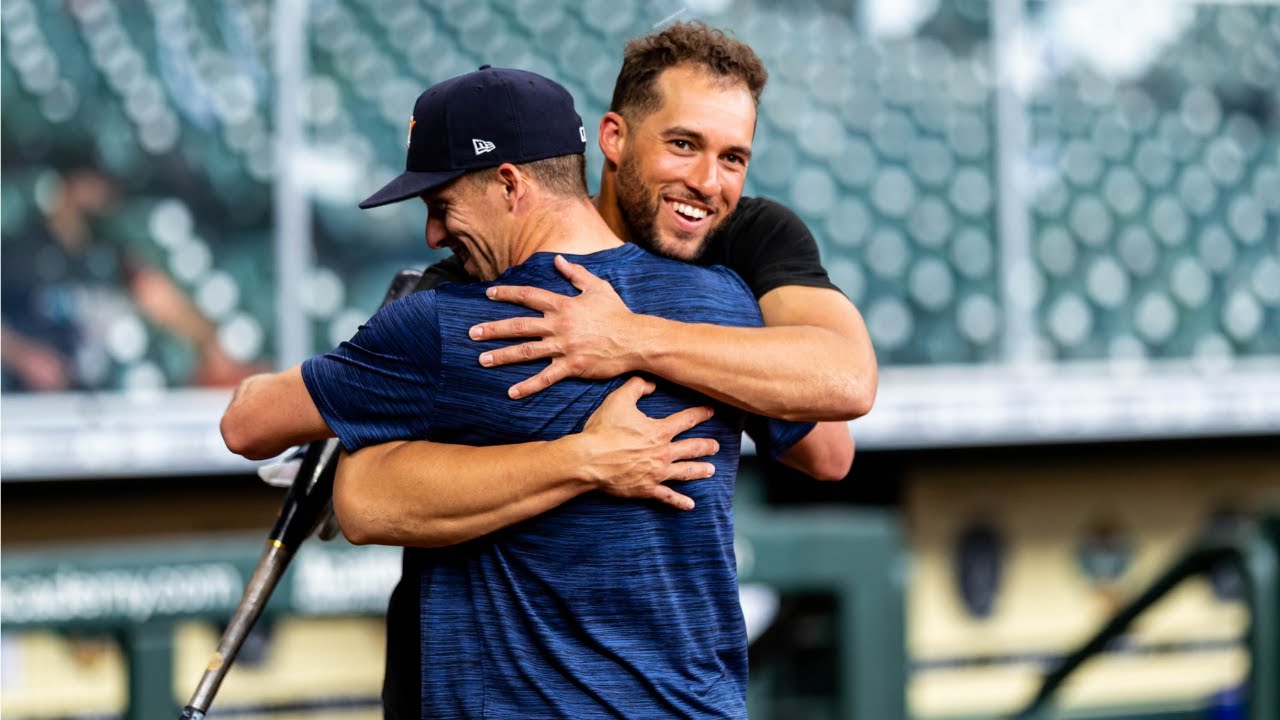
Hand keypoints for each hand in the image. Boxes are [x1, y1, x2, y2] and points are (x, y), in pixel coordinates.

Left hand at [471, 255, 642, 398]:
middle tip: (472, 333)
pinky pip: (546, 377)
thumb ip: (575, 274)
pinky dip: (528, 386)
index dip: (507, 294)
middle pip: (519, 325)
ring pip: (527, 351)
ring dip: (502, 356)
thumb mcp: (597, 287)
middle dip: (493, 329)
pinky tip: (511, 392)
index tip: (489, 294)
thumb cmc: (618, 313)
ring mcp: (564, 347)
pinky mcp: (572, 367)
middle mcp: (559, 325)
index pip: (529, 296)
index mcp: (563, 305)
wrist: (635, 339)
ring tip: (482, 360)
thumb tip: (558, 260)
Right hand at [577, 376, 717, 510]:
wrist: (589, 459)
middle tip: (715, 445)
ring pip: (685, 472)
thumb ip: (637, 386)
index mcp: (659, 431)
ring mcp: (656, 473)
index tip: (711, 412)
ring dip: (700, 470)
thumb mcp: (619, 399)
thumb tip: (651, 384)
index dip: (700, 414)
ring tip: (711, 470)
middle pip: (692, 448)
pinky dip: (679, 501)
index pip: (686, 420)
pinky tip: (690, 505)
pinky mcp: (646, 488)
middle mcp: (663, 453)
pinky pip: (667, 496)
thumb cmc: (603, 430)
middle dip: (706, 446)